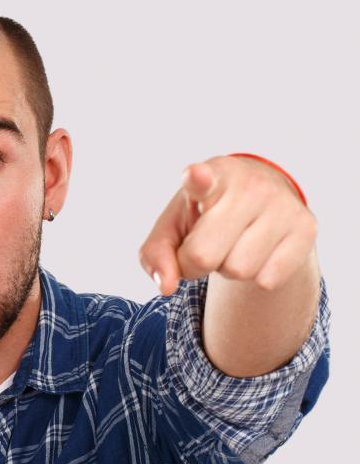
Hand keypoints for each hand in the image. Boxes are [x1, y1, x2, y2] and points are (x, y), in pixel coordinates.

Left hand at [138, 155, 316, 295]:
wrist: (261, 202)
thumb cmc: (204, 216)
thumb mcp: (173, 228)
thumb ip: (156, 255)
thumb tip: (166, 286)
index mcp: (211, 176)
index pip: (202, 180)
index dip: (197, 180)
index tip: (195, 176)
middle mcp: (250, 185)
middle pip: (204, 256)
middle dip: (194, 264)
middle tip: (204, 246)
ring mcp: (282, 205)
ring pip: (238, 271)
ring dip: (227, 269)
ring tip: (233, 245)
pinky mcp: (306, 228)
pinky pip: (267, 280)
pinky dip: (256, 277)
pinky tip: (258, 252)